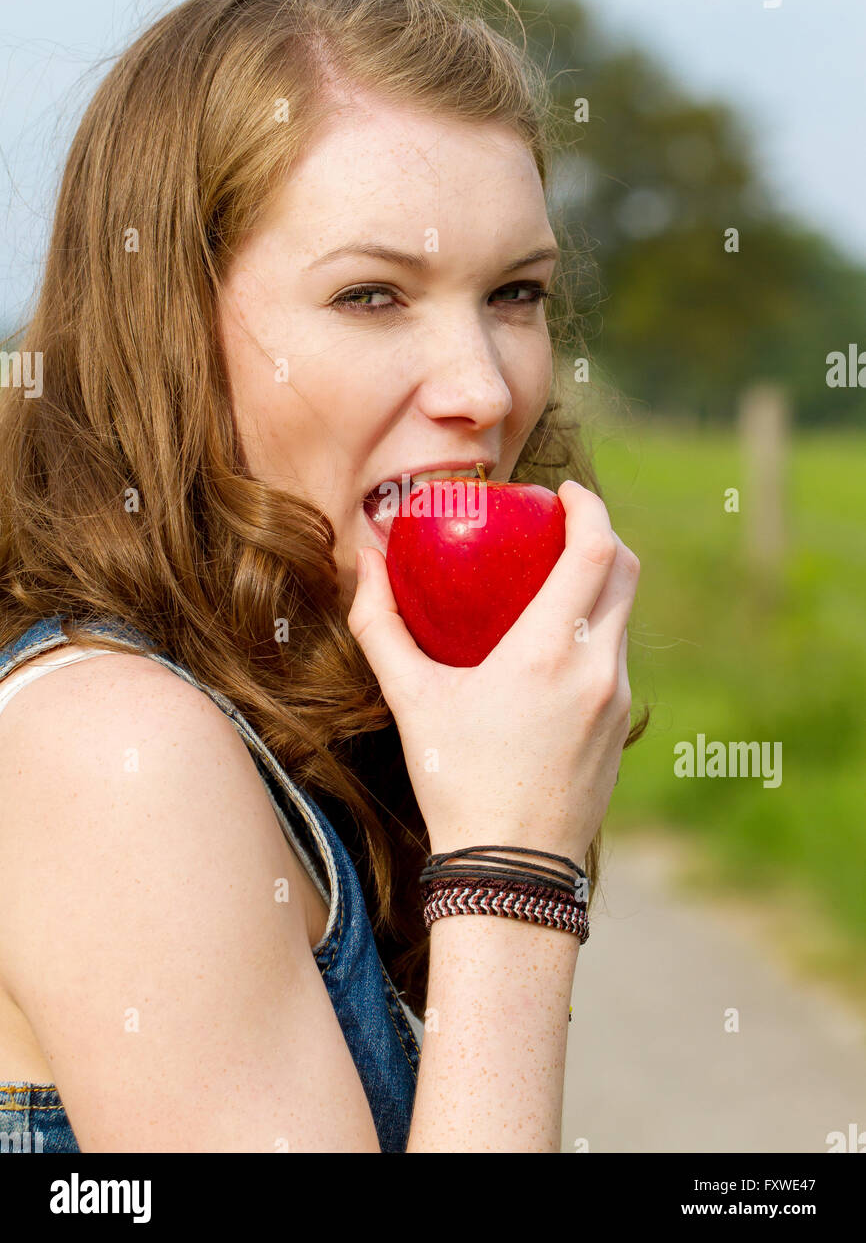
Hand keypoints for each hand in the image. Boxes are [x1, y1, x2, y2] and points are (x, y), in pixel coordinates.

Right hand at [347, 480, 638, 865]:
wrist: (512, 872)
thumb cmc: (455, 782)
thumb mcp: (411, 699)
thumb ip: (381, 624)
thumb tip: (363, 560)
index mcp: (552, 650)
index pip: (597, 549)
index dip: (590, 507)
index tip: (563, 492)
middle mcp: (598, 667)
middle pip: (626, 572)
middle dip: (601, 535)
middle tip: (560, 526)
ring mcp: (618, 700)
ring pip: (624, 617)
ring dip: (599, 585)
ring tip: (550, 583)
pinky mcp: (622, 729)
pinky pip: (616, 657)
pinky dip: (595, 631)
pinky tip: (553, 648)